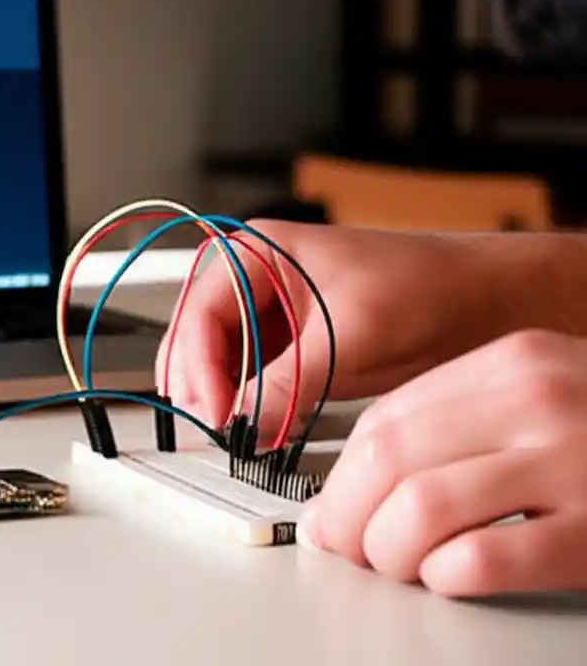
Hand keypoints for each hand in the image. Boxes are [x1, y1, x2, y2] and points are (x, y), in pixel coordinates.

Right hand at [157, 220, 586, 436]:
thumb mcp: (351, 336)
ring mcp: (270, 315)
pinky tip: (254, 428)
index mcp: (257, 252)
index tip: (214, 414)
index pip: (200, 314)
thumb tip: (243, 424)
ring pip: (215, 363)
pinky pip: (247, 379)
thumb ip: (288, 382)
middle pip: (195, 338)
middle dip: (199, 386)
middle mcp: (254, 280)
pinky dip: (246, 406)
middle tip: (214, 430)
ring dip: (220, 399)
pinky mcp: (290, 348)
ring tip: (233, 434)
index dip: (199, 369)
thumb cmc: (432, 287)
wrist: (491, 302)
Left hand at [300, 330, 586, 597]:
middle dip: (350, 517)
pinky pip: (485, 558)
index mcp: (513, 364)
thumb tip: (359, 482)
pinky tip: (452, 577)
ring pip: (422, 508)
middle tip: (351, 549)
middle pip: (390, 460)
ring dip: (390, 551)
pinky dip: (447, 575)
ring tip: (401, 566)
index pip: (386, 419)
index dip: (342, 476)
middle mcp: (539, 401)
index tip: (330, 511)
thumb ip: (461, 420)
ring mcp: (575, 462)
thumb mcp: (542, 396)